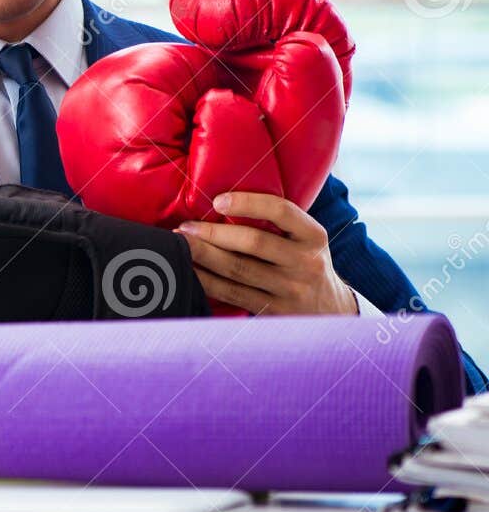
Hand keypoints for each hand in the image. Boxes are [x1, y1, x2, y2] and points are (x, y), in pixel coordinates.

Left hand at [175, 191, 357, 315]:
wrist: (330, 310)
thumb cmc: (304, 262)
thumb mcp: (305, 238)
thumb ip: (278, 222)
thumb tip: (222, 199)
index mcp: (313, 235)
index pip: (282, 211)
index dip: (248, 203)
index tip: (217, 201)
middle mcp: (305, 262)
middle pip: (253, 243)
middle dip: (213, 233)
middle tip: (185, 226)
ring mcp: (290, 289)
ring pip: (239, 269)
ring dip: (203, 255)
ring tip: (181, 244)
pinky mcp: (273, 311)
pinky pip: (233, 293)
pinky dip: (207, 281)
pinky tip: (189, 270)